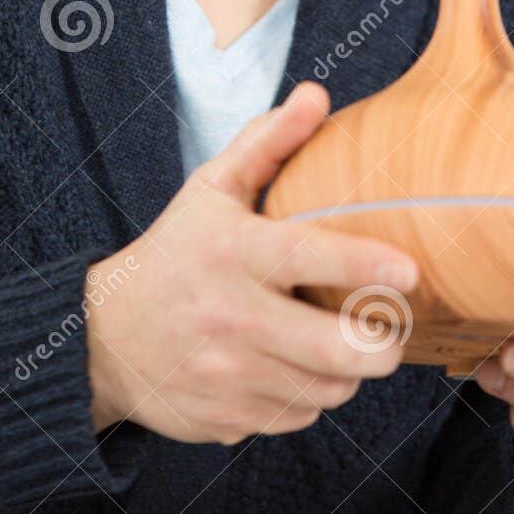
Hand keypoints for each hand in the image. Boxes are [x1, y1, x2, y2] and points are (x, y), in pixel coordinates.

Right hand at [85, 81, 418, 444]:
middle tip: (391, 327)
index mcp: (232, 252)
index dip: (364, 266)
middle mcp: (231, 316)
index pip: (308, 258)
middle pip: (336, 348)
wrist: (104, 338)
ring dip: (348, 371)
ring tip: (344, 345)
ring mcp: (229, 373)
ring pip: (328, 389)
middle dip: (383, 344)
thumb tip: (318, 94)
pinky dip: (310, 396)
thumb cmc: (175, 253)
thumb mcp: (211, 190)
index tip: (409, 269)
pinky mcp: (228, 418)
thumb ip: (268, 143)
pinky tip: (296, 369)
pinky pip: (299, 417)